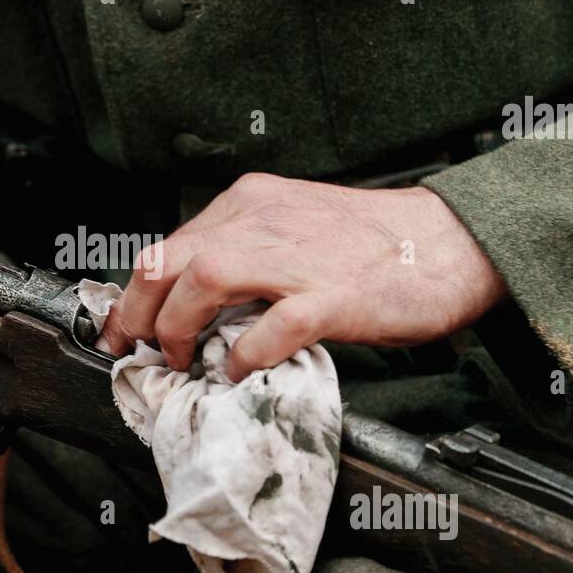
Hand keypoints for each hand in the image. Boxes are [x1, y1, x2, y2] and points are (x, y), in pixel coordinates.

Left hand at [98, 173, 506, 380]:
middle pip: (171, 259)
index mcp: (252, 202)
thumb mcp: (293, 227)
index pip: (170, 245)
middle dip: (138, 311)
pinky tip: (238, 370)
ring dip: (178, 326)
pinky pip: (271, 325)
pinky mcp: (334, 296)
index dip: (134, 292)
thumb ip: (244, 250)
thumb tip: (191, 299)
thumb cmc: (370, 242)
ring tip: (182, 359)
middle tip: (137, 349)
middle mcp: (265, 220)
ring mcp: (299, 257)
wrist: (451, 240)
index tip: (121, 326)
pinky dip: (244, 353)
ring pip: (205, 279)